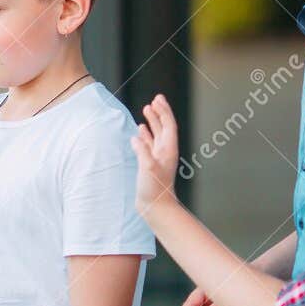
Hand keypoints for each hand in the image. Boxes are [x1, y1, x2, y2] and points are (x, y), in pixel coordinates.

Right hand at [131, 94, 182, 213]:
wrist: (155, 206)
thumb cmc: (154, 189)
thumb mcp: (148, 168)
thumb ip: (142, 151)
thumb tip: (136, 137)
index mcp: (168, 150)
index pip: (168, 125)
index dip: (164, 111)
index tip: (157, 99)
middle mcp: (165, 151)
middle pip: (164, 126)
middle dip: (159, 112)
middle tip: (154, 99)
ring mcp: (158, 157)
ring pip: (156, 134)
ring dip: (152, 121)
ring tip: (146, 110)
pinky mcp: (150, 164)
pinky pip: (148, 144)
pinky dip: (145, 135)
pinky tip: (140, 131)